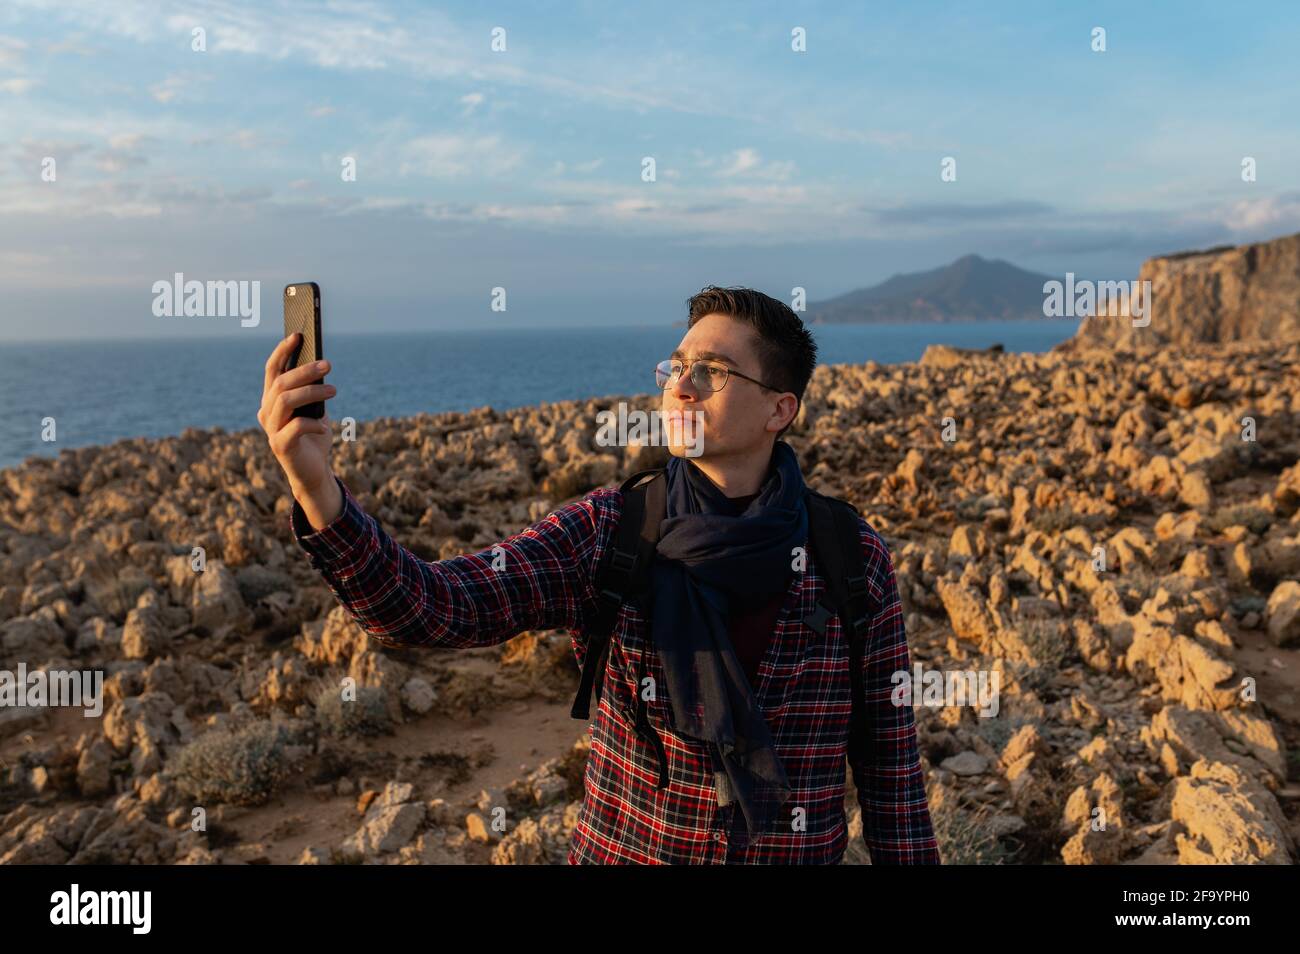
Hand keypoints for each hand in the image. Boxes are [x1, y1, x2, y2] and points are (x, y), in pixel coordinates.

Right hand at [258, 333, 340, 525]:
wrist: (313, 473)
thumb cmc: (314, 437)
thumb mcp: (316, 410)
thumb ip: (314, 391)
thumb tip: (322, 365)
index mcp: (272, 400)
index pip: (272, 370)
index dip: (282, 351)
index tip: (299, 335)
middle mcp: (266, 412)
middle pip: (280, 383)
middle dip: (305, 370)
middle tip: (328, 364)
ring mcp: (271, 429)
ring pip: (286, 400)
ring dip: (312, 392)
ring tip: (334, 391)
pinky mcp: (280, 446)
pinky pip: (295, 427)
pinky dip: (313, 423)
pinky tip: (325, 426)